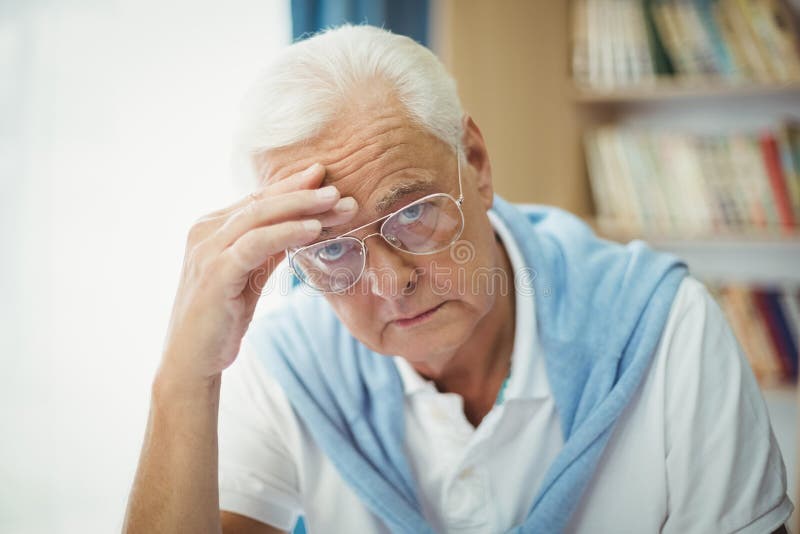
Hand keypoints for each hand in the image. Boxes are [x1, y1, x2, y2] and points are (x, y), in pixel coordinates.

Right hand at [159, 163, 355, 383]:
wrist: (192, 360)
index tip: (325, 177)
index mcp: (212, 228)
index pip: (258, 199)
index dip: (292, 187)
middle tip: (339, 187)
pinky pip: (256, 243)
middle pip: (262, 201)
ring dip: (301, 206)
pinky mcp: (216, 273)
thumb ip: (269, 248)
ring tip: (336, 201)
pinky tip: (313, 229)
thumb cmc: (222, 317)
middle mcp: (205, 231)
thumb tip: (304, 224)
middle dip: (303, 192)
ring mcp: (207, 250)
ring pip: (260, 216)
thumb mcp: (251, 274)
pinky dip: (287, 232)